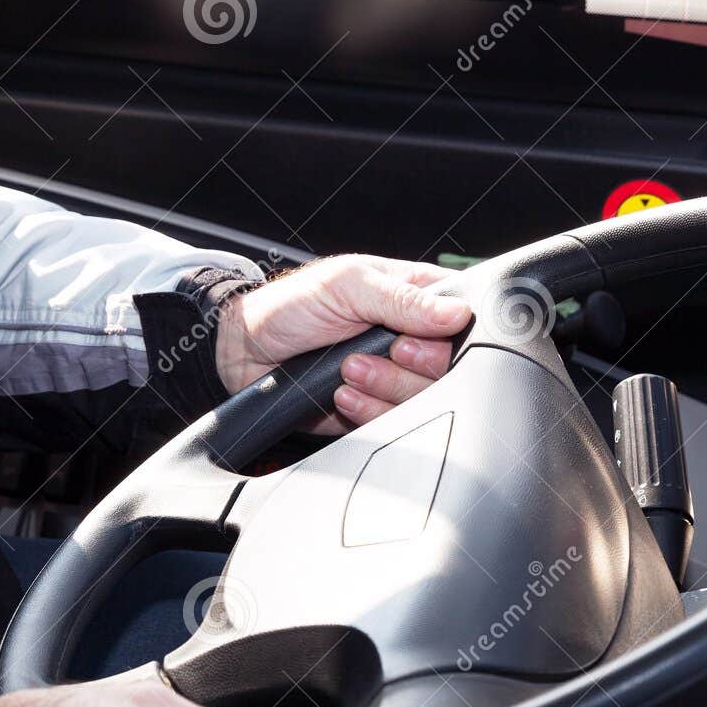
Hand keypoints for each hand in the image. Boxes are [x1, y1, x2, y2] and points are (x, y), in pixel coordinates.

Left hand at [216, 254, 472, 432]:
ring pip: (424, 399)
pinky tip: (341, 393)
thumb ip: (404, 298)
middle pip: (448, 366)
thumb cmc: (292, 306)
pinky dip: (367, 409)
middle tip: (379, 350)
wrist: (244, 351)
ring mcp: (394, 376)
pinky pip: (393, 421)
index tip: (412, 334)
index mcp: (413, 297)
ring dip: (384, 386)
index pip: (462, 317)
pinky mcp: (376, 408)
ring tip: (348, 368)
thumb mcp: (348, 285)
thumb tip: (457, 312)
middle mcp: (411, 338)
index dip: (447, 333)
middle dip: (410, 364)